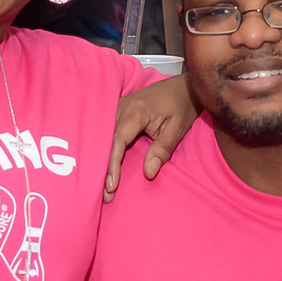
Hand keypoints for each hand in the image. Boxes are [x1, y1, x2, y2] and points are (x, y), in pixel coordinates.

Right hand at [106, 74, 198, 201]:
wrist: (182, 86)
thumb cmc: (182, 105)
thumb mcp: (178, 128)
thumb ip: (163, 149)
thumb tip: (148, 172)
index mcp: (136, 111)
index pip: (118, 140)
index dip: (113, 164)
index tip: (112, 185)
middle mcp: (121, 107)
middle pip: (104, 140)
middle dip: (103, 168)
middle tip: (105, 194)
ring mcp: (116, 107)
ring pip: (101, 136)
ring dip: (100, 160)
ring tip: (100, 185)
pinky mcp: (116, 110)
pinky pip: (104, 131)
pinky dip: (102, 150)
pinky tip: (100, 167)